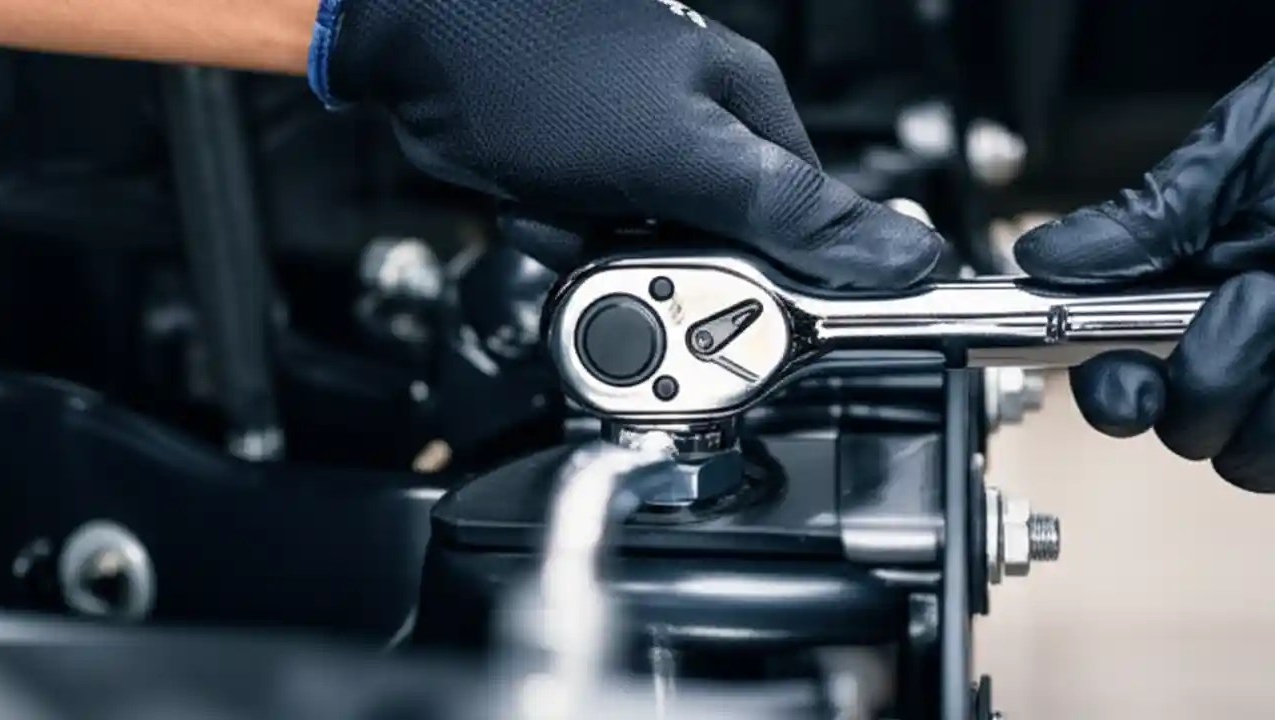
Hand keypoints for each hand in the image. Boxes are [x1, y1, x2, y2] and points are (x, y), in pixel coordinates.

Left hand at [313, 0, 942, 288]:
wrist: (412, 47)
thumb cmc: (540, 74)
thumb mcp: (683, 158)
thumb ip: (790, 214)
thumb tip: (903, 255)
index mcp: (748, 110)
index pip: (806, 221)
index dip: (776, 279)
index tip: (732, 304)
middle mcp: (702, 124)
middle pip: (724, 246)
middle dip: (664, 267)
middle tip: (619, 251)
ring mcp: (640, 147)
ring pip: (651, 250)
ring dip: (601, 253)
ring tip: (562, 214)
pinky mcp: (585, 171)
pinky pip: (593, 237)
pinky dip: (560, 236)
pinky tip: (533, 203)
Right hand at [1013, 59, 1274, 490]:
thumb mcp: (1244, 155)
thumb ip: (1149, 213)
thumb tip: (1047, 257)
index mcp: (1191, 288)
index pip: (1118, 377)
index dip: (1113, 392)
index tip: (1129, 379)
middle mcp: (1242, 345)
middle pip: (1184, 429)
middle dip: (1210, 375)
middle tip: (1252, 299)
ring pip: (1252, 455)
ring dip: (1273, 389)